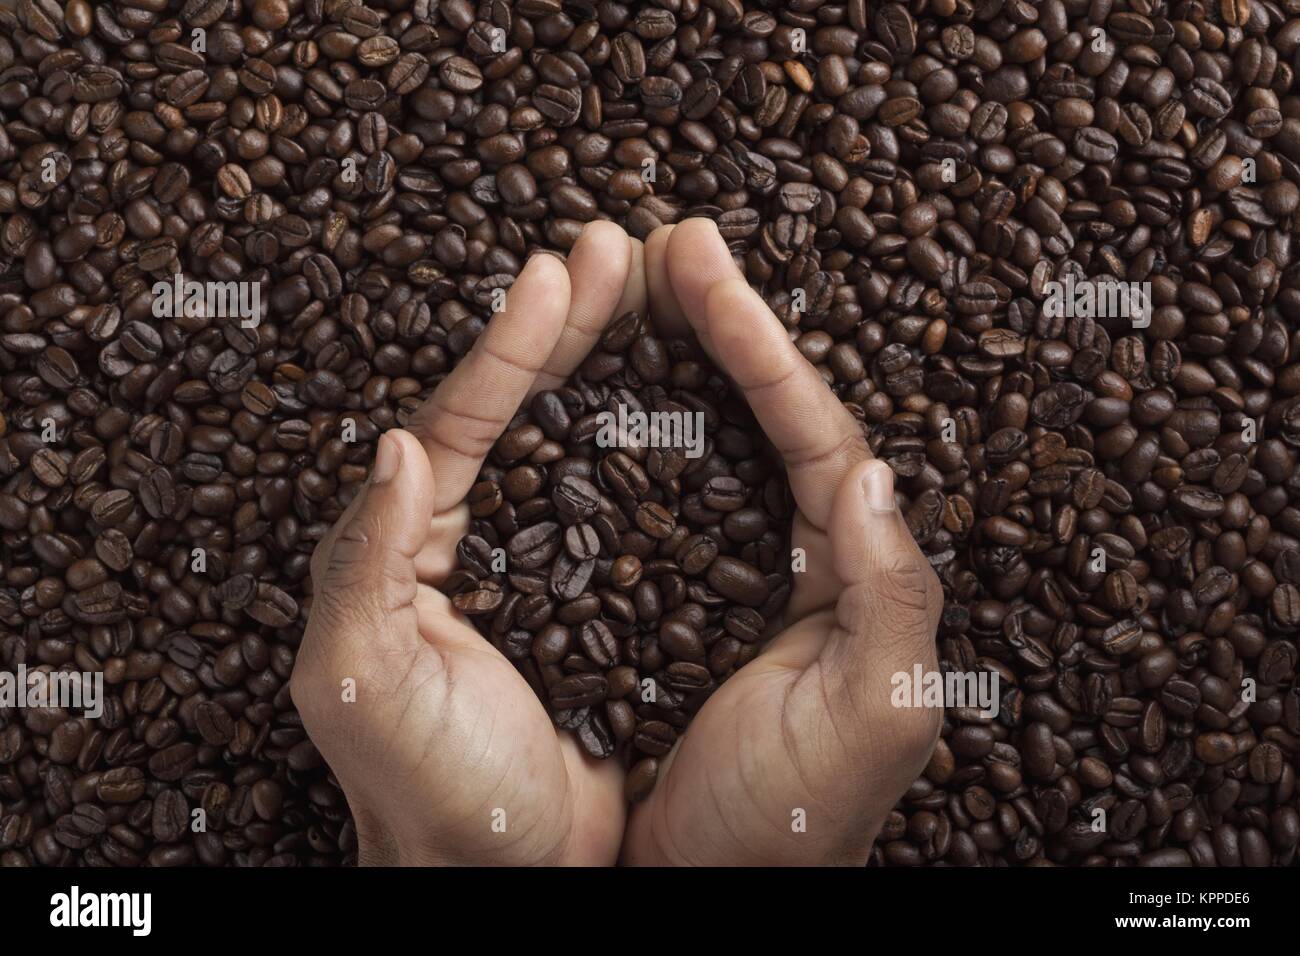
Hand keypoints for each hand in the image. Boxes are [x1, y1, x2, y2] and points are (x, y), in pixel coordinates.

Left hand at [290, 222, 644, 864]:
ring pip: (581, 434)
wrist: (504, 876)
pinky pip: (631, 498)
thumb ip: (364, 566)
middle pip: (524, 402)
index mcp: (412, 543)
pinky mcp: (603, 590)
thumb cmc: (428, 793)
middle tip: (622, 241)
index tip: (559, 271)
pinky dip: (659, 436)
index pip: (461, 420)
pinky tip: (694, 387)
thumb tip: (394, 446)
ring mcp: (544, 557)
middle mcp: (476, 534)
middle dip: (569, 318)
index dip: (509, 343)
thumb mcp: (361, 684)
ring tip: (659, 281)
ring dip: (618, 354)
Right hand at [619, 220, 943, 865]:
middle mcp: (798, 554)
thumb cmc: (786, 822)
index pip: (816, 431)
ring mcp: (732, 569)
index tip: (705, 272)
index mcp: (852, 571)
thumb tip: (879, 465)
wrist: (691, 892)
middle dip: (717, 319)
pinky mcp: (671, 593)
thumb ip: (892, 593)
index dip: (763, 345)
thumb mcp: (873, 717)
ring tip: (629, 282)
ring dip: (670, 354)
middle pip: (763, 410)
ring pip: (706, 436)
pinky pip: (655, 492)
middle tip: (666, 240)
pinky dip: (629, 428)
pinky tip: (597, 384)